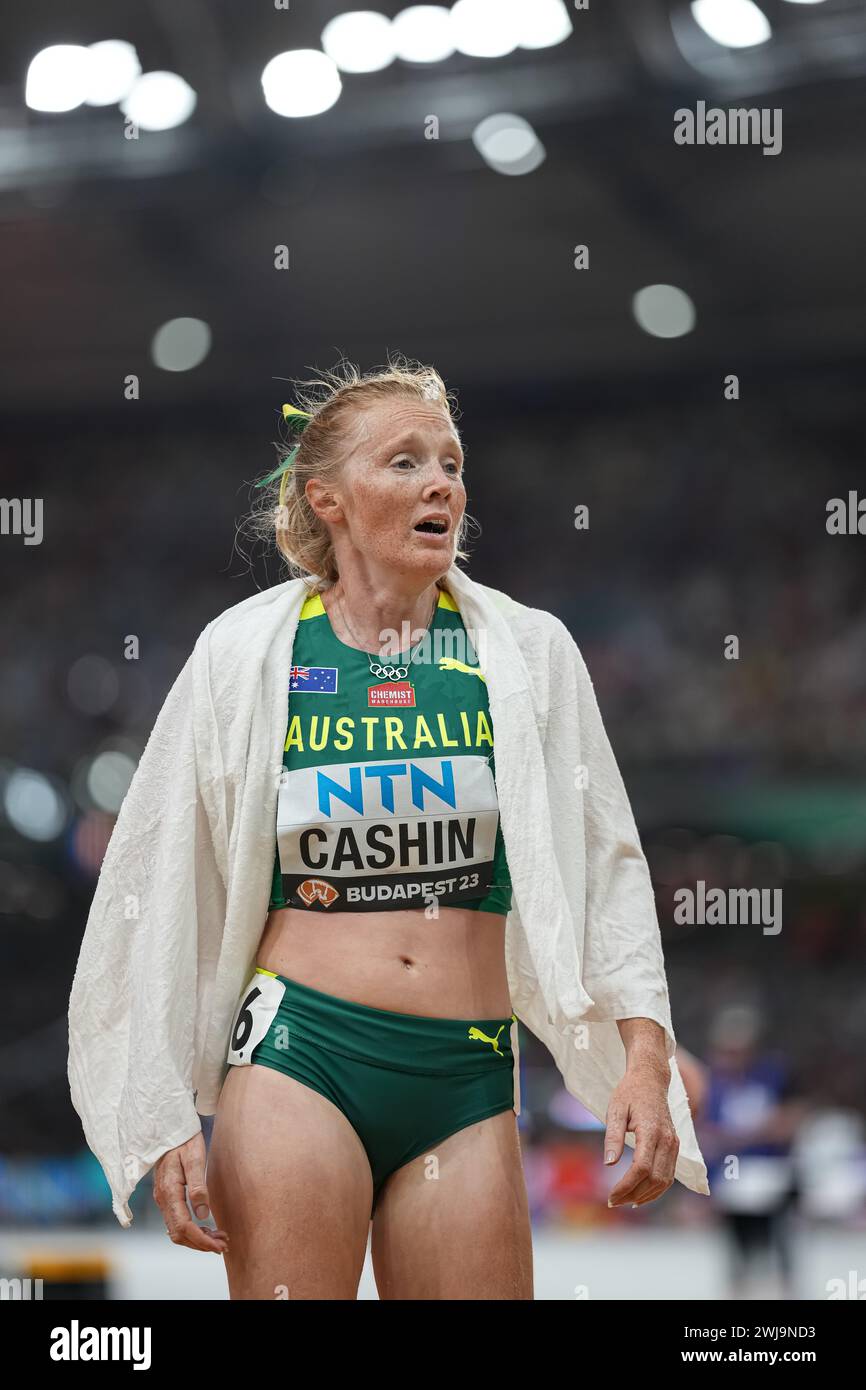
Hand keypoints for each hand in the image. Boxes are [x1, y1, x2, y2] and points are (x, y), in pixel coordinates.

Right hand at [152, 1131, 228, 1253]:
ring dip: (197, 1239)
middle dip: (201, 1244)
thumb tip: (203, 1214)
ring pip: (177, 1231)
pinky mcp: (167, 1198)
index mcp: (169, 1191)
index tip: (219, 1246)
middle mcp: (163, 1199)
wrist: (169, 1130)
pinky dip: (192, 1230)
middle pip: (179, 1234)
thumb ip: (198, 1186)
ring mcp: (163, 1200)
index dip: (201, 1240)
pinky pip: (177, 1222)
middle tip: (224, 1245)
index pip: (183, 1226)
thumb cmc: (184, 1141)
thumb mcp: (195, 1159)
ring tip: (220, 1238)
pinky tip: (207, 1228)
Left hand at [604, 1056, 678, 1207]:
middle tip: (614, 1202)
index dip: (626, 1186)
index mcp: (651, 1130)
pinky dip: (656, 1189)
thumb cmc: (629, 1093)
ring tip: (625, 1201)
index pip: (641, 1168)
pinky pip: (669, 1175)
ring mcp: (674, 1144)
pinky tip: (641, 1194)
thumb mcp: (615, 1110)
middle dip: (634, 1194)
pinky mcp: (675, 1146)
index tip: (610, 1196)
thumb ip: (613, 1136)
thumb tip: (609, 1164)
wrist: (651, 1078)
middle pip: (655, 1179)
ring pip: (665, 1181)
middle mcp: (667, 1140)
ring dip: (646, 1196)